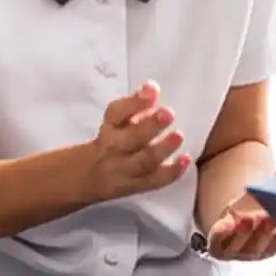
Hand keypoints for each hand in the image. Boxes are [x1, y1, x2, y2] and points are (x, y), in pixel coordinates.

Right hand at [79, 82, 189, 202]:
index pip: (116, 113)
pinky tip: (185, 160)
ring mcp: (125, 170)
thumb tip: (152, 89)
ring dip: (162, 149)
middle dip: (150, 126)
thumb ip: (134, 106)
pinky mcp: (136, 186)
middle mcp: (115, 148)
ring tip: (178, 136)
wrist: (89, 177)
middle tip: (169, 114)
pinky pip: (154, 181)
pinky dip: (171, 172)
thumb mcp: (116, 122)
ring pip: (142, 162)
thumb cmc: (112, 140)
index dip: (134, 102)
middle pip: (130, 139)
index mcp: (110, 127)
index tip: (152, 89)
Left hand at [207, 166, 275, 260]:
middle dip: (267, 233)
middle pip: (265, 245)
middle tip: (270, 219)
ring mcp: (240, 248)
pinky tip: (227, 223)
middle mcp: (261, 247)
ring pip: (244, 247)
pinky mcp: (219, 244)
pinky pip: (218, 244)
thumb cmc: (260, 200)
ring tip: (250, 218)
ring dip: (247, 233)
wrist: (233, 205)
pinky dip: (222, 234)